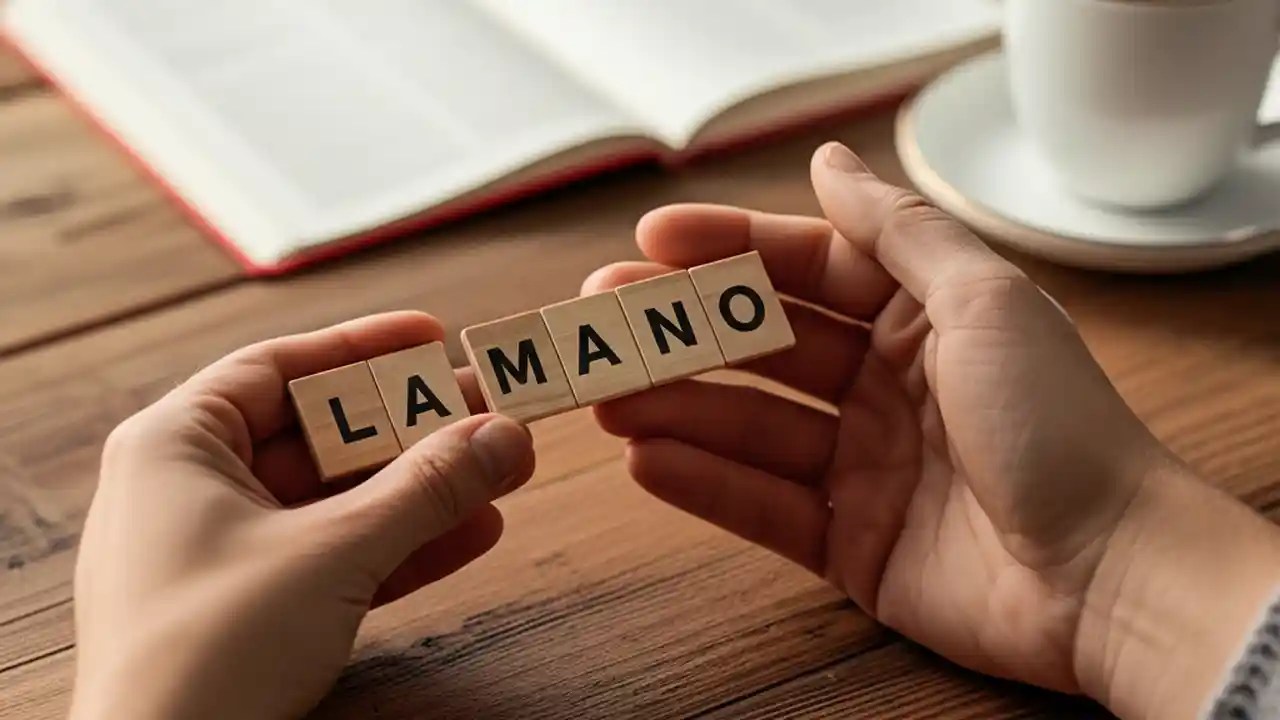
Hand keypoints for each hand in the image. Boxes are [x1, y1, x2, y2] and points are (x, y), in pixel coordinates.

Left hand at [71, 312, 534, 719]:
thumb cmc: (206, 653)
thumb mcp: (332, 552)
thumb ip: (425, 489)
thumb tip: (504, 434)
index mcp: (175, 445)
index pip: (278, 368)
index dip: (362, 349)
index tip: (434, 338)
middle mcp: (191, 490)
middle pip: (321, 433)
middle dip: (413, 430)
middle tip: (487, 414)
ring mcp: (222, 552)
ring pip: (338, 500)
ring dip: (422, 492)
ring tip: (501, 473)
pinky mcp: (253, 608)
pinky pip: (337, 556)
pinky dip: (400, 547)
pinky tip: (470, 535)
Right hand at [583, 143, 1279, 718]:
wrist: (1109, 575)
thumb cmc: (1060, 426)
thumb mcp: (981, 299)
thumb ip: (896, 230)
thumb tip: (831, 159)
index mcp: (918, 315)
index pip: (802, 266)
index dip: (725, 249)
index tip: (650, 241)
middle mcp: (882, 384)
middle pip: (760, 346)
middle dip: (677, 332)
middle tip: (598, 322)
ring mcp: (861, 465)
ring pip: (747, 426)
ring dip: (674, 408)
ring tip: (604, 398)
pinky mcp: (849, 541)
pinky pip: (760, 505)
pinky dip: (703, 483)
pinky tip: (646, 461)